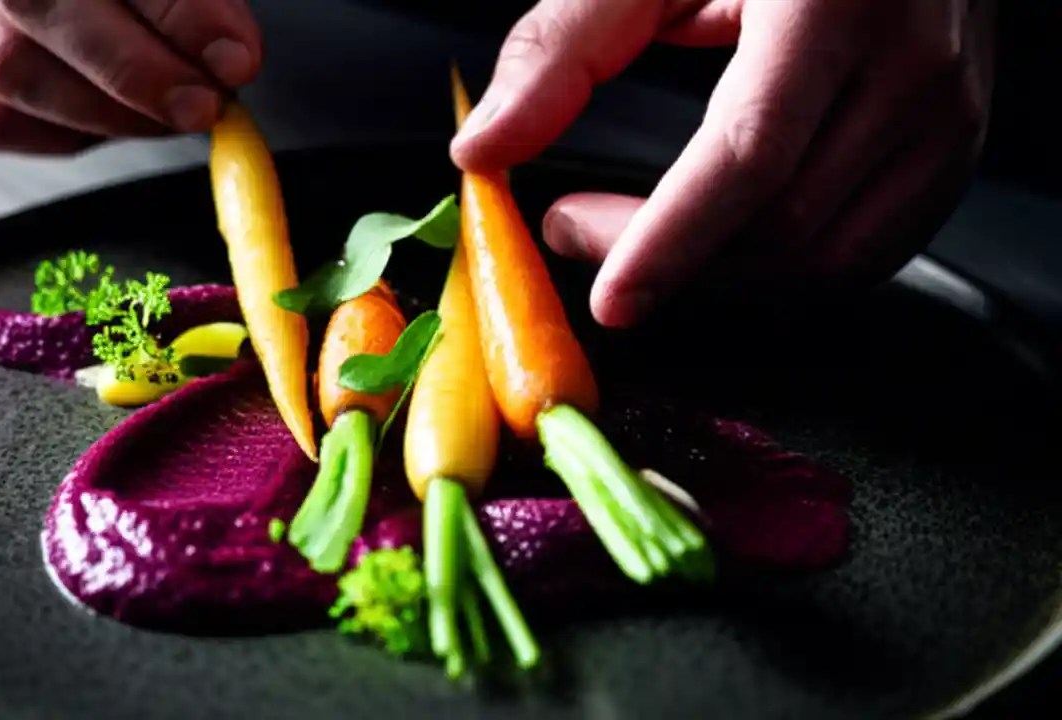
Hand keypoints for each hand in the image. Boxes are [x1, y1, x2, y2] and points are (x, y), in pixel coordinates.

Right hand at [0, 0, 261, 153]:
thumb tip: (229, 57)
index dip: (175, 10)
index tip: (235, 57)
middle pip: (36, 5)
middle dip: (135, 71)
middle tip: (205, 105)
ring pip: (7, 70)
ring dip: (109, 112)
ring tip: (177, 114)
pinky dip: (66, 132)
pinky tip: (113, 118)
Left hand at [451, 0, 996, 326]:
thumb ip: (563, 48)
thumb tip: (485, 148)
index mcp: (834, 4)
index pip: (751, 156)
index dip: (672, 240)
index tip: (611, 297)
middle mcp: (912, 64)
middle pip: (782, 227)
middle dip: (666, 256)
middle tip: (578, 226)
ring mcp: (949, 114)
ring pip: (827, 260)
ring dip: (718, 272)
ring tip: (638, 232)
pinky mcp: (956, 148)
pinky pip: (867, 250)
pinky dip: (780, 266)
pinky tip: (721, 233)